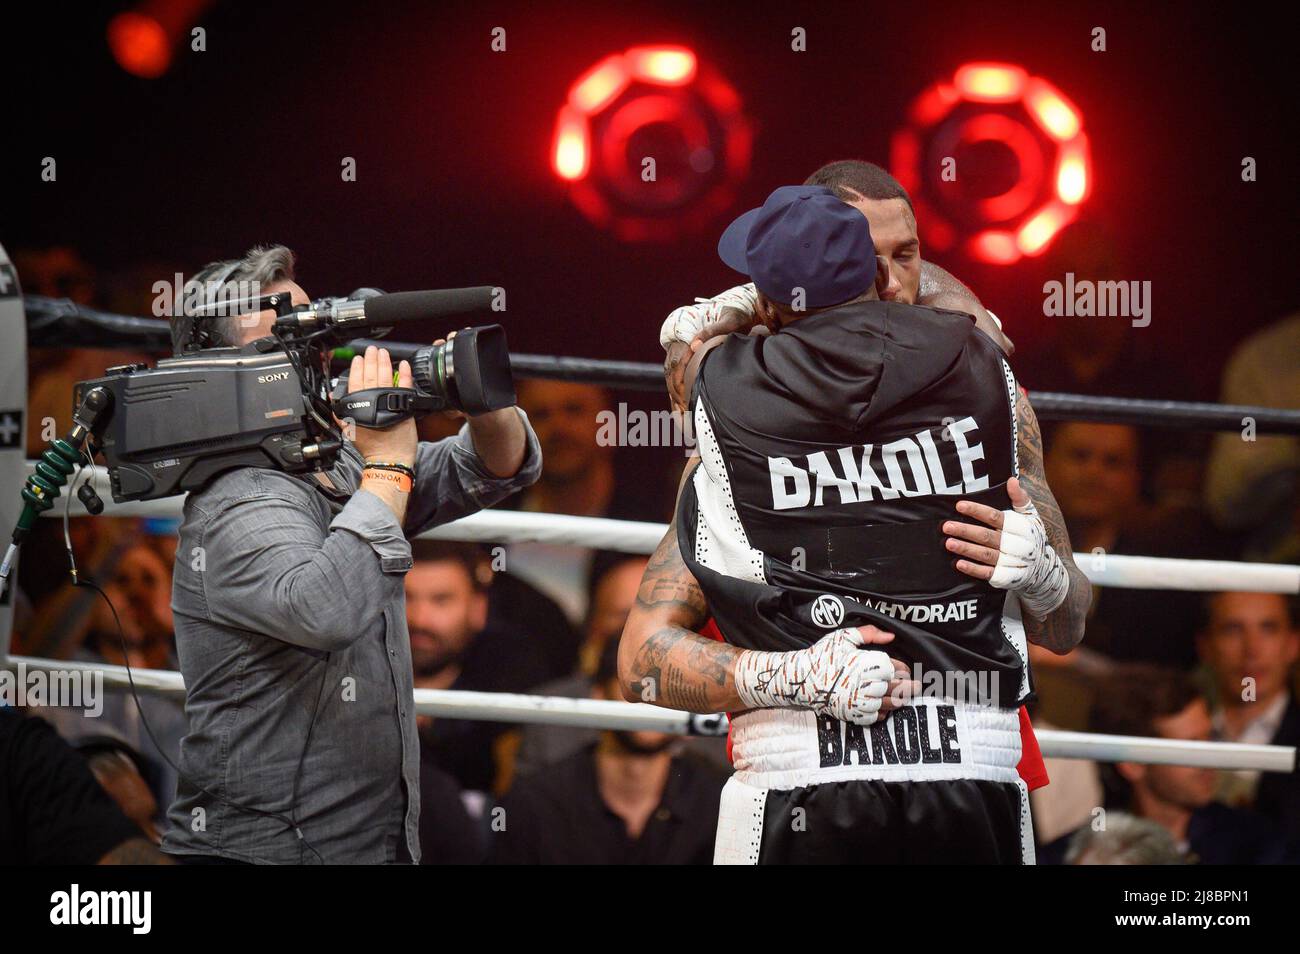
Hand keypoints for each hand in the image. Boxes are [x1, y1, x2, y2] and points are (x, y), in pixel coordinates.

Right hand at [347, 345, 417, 466]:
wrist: (389, 459)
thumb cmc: (372, 448)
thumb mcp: (350, 430)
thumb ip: (341, 414)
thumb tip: (333, 399)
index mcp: (358, 407)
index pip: (355, 382)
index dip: (357, 368)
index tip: (358, 359)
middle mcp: (373, 402)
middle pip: (371, 375)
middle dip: (371, 360)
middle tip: (372, 350)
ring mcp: (389, 402)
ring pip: (385, 377)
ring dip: (384, 362)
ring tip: (383, 353)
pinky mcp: (404, 405)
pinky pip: (405, 385)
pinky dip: (404, 374)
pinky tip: (403, 365)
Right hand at [662, 299, 757, 412]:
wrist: (737, 311)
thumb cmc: (735, 316)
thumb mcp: (730, 320)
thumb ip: (714, 330)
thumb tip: (695, 345)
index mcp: (687, 337)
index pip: (676, 362)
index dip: (678, 380)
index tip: (684, 395)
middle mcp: (681, 346)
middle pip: (671, 372)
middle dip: (675, 393)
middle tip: (684, 411)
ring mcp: (683, 353)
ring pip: (671, 378)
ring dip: (674, 397)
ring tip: (682, 417)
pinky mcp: (687, 361)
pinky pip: (678, 380)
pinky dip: (678, 397)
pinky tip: (682, 414)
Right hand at [735, 625, 916, 725]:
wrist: (802, 680)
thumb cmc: (822, 656)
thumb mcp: (843, 637)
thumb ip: (869, 633)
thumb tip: (891, 636)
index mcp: (868, 663)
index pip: (895, 668)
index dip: (902, 669)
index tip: (905, 669)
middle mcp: (868, 683)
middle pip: (898, 687)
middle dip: (909, 686)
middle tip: (916, 686)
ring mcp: (861, 701)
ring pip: (890, 703)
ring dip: (900, 700)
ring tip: (905, 697)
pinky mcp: (854, 714)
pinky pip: (876, 716)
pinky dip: (884, 713)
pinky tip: (885, 708)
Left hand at [943, 477, 1068, 615]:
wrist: (1043, 569)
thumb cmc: (1030, 536)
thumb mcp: (1030, 516)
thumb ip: (1020, 498)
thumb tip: (1012, 480)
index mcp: (1023, 528)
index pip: (996, 517)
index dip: (977, 511)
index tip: (959, 506)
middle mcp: (1019, 546)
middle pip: (989, 537)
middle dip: (966, 531)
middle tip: (947, 526)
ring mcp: (1013, 563)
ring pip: (987, 555)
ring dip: (967, 549)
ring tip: (949, 543)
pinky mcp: (1007, 578)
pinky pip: (989, 574)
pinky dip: (974, 570)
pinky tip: (959, 564)